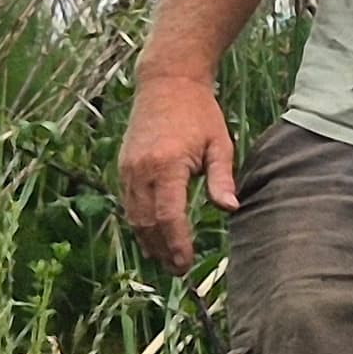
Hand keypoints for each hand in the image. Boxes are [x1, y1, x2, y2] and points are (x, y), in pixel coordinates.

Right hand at [118, 74, 239, 269]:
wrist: (166, 82)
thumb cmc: (200, 112)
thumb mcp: (219, 143)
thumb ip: (222, 178)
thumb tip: (230, 209)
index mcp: (167, 165)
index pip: (169, 217)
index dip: (177, 244)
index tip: (186, 264)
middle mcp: (141, 170)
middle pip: (147, 223)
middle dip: (162, 250)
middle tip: (178, 271)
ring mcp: (128, 168)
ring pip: (133, 216)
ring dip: (148, 241)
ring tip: (165, 260)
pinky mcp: (122, 166)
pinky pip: (128, 203)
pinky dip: (138, 223)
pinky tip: (152, 237)